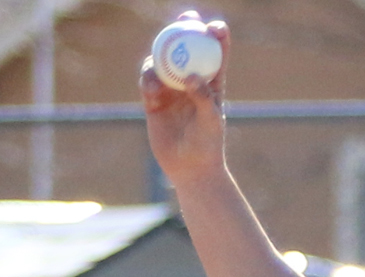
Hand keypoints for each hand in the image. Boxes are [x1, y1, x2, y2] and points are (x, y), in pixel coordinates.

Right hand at [140, 12, 229, 184]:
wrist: (189, 168)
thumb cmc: (208, 145)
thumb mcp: (210, 121)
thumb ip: (203, 97)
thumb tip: (190, 75)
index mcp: (213, 83)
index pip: (217, 53)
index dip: (217, 36)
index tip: (215, 27)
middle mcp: (191, 82)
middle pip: (187, 48)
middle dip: (186, 29)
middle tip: (185, 19)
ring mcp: (171, 90)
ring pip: (162, 61)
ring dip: (160, 55)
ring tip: (160, 64)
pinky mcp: (154, 101)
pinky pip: (148, 82)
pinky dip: (148, 80)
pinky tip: (151, 87)